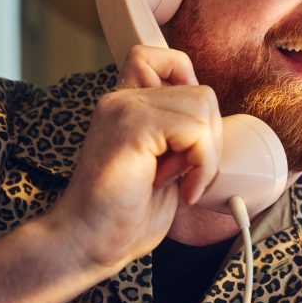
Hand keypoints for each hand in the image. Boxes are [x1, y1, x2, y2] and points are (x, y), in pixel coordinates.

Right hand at [43, 45, 222, 274]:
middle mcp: (122, 99)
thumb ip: (178, 132)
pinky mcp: (132, 127)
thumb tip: (213, 120)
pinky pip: (195, 129)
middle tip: (184, 173)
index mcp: (126, 104)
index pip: (165, 58)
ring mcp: (124, 109)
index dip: (190, 86)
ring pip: (204, 106)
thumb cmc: (124, 214)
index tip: (187, 135)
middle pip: (201, 91)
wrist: (88, 243)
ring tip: (178, 181)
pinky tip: (182, 189)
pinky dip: (202, 163)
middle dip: (209, 138)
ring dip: (206, 154)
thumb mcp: (163, 163)